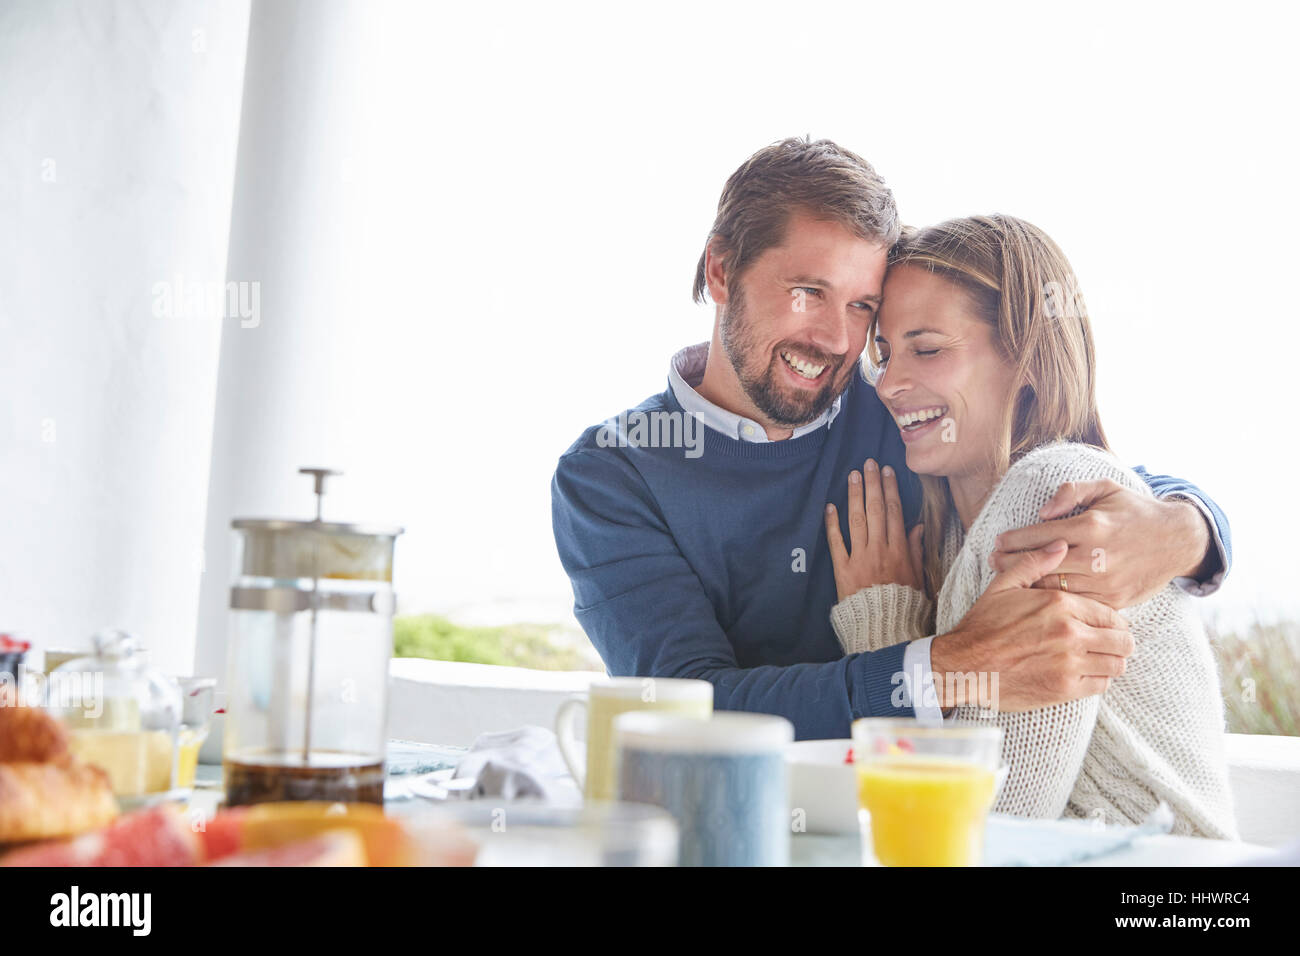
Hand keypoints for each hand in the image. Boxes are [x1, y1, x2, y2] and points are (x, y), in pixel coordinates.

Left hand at [825, 459, 924, 600]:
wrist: (884, 627)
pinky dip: (833, 524)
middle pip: (876, 510)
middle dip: (872, 484)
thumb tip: (917, 526)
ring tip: (852, 475)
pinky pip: (837, 543)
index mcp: (899, 551)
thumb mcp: (917, 576)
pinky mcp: (843, 570)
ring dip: (854, 496)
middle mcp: (880, 550)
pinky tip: (830, 507)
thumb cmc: (903, 603)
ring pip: (857, 520)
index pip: (895, 512)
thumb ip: (915, 550)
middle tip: (868, 463)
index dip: (890, 489)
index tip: (887, 471)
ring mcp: (860, 558)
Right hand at [929, 540, 1134, 710]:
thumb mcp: (1004, 586)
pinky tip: (1083, 674)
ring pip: (1116, 665)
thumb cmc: (982, 626)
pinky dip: (1097, 680)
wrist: (963, 665)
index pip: (1111, 614)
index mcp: (1059, 605)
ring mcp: (1069, 663)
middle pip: (1123, 641)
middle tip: (1108, 644)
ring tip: (1098, 659)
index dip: (1113, 621)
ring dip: (1110, 662)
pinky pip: (1101, 685)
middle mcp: (1070, 633)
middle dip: (1119, 642)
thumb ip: (1035, 563)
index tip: (1106, 626)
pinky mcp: (1064, 689)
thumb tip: (1061, 544)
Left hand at [988, 479, 1211, 609]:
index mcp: (1091, 526)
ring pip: (1054, 587)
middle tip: (992, 561)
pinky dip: (1053, 600)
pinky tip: (1036, 596)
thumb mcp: (1106, 488)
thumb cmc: (1135, 511)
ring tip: (1006, 580)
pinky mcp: (1114, 600)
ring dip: (1027, 584)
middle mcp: (1096, 556)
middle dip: (1011, 563)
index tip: (998, 542)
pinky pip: (1076, 603)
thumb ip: (1071, 491)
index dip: (1013, 539)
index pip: (1040, 535)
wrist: (1178, 540)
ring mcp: (1105, 581)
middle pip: (1041, 564)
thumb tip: (1042, 510)